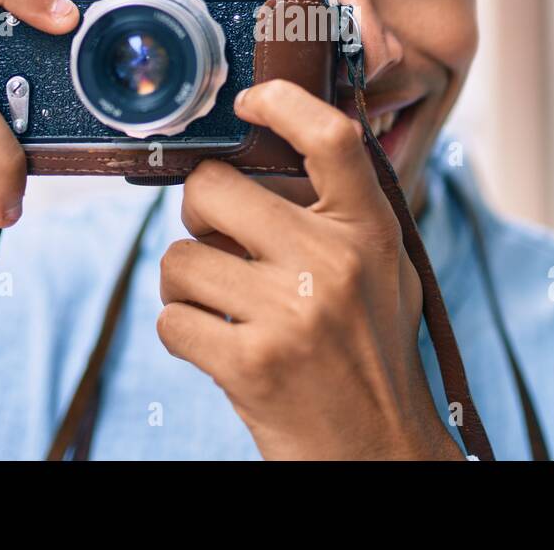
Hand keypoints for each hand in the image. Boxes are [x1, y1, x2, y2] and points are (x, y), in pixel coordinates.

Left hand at [157, 80, 462, 459]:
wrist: (380, 450)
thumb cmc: (374, 353)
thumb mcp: (383, 270)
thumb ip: (339, 215)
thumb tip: (270, 151)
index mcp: (369, 231)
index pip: (331, 138)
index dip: (283, 103)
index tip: (250, 103)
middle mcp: (332, 263)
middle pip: (211, 189)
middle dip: (198, 215)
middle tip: (219, 243)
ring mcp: (290, 314)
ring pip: (179, 258)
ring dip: (186, 286)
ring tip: (223, 309)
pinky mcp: (249, 364)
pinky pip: (171, 318)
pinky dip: (183, 332)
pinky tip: (219, 347)